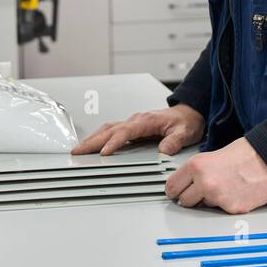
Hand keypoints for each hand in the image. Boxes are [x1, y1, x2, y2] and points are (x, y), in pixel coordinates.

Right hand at [71, 105, 204, 156]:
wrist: (190, 113)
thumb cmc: (186, 122)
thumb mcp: (184, 132)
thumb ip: (174, 141)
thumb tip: (164, 150)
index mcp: (146, 120)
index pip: (125, 131)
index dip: (113, 142)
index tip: (104, 153)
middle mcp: (136, 120)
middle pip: (109, 129)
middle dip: (92, 141)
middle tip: (77, 151)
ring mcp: (133, 123)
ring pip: (107, 129)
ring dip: (92, 139)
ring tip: (79, 150)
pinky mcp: (132, 128)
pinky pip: (111, 131)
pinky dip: (99, 138)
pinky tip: (93, 146)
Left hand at [164, 138, 266, 213]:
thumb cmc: (244, 154)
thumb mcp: (211, 156)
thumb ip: (196, 171)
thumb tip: (184, 185)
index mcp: (196, 166)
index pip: (171, 187)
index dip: (175, 190)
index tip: (177, 192)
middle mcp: (204, 182)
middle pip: (184, 201)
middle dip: (191, 198)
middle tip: (202, 191)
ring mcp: (217, 197)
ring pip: (203, 207)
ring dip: (210, 201)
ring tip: (225, 187)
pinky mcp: (231, 209)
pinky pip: (220, 212)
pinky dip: (226, 205)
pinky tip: (235, 192)